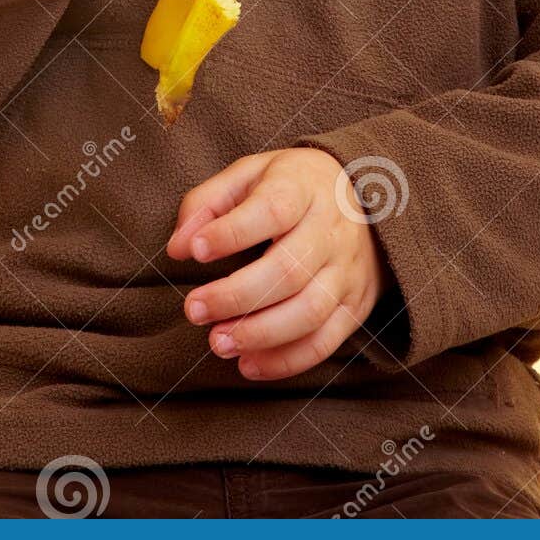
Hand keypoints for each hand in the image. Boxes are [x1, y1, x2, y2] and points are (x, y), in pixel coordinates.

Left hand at [166, 147, 390, 380]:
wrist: (362, 198)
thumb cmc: (290, 187)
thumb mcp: (249, 175)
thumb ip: (207, 204)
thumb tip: (178, 248)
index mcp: (303, 188)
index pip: (272, 210)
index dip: (231, 233)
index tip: (196, 251)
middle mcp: (331, 231)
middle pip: (289, 270)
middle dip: (236, 296)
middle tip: (194, 309)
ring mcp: (347, 271)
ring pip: (308, 311)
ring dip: (259, 334)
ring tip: (217, 342)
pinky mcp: (355, 305)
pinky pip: (325, 341)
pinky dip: (286, 361)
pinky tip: (248, 363)